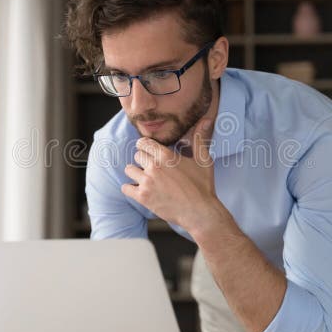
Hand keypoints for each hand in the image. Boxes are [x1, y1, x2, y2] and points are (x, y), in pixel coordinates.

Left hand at [121, 117, 228, 233]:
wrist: (199, 212)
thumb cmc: (203, 186)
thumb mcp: (203, 160)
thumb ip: (199, 138)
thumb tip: (206, 120)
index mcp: (166, 155)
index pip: (143, 143)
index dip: (146, 147)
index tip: (150, 152)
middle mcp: (154, 166)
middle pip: (137, 155)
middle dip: (143, 160)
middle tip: (153, 168)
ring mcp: (147, 182)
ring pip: (129, 169)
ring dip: (136, 173)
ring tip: (146, 179)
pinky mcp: (143, 197)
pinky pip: (125, 187)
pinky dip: (130, 188)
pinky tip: (140, 190)